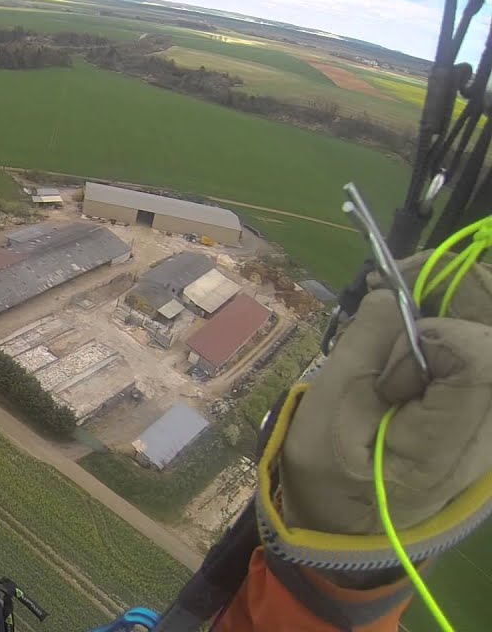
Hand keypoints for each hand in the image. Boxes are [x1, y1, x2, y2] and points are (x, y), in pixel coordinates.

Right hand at [280, 254, 491, 534]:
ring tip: (400, 311)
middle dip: (453, 293)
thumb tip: (393, 293)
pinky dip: (452, 325)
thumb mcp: (329, 407)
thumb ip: (365, 345)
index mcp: (450, 442)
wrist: (353, 518)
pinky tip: (415, 327)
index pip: (479, 356)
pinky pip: (481, 350)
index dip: (434, 331)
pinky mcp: (490, 406)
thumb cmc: (329, 470)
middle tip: (395, 288)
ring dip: (452, 303)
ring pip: (489, 333)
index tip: (389, 335)